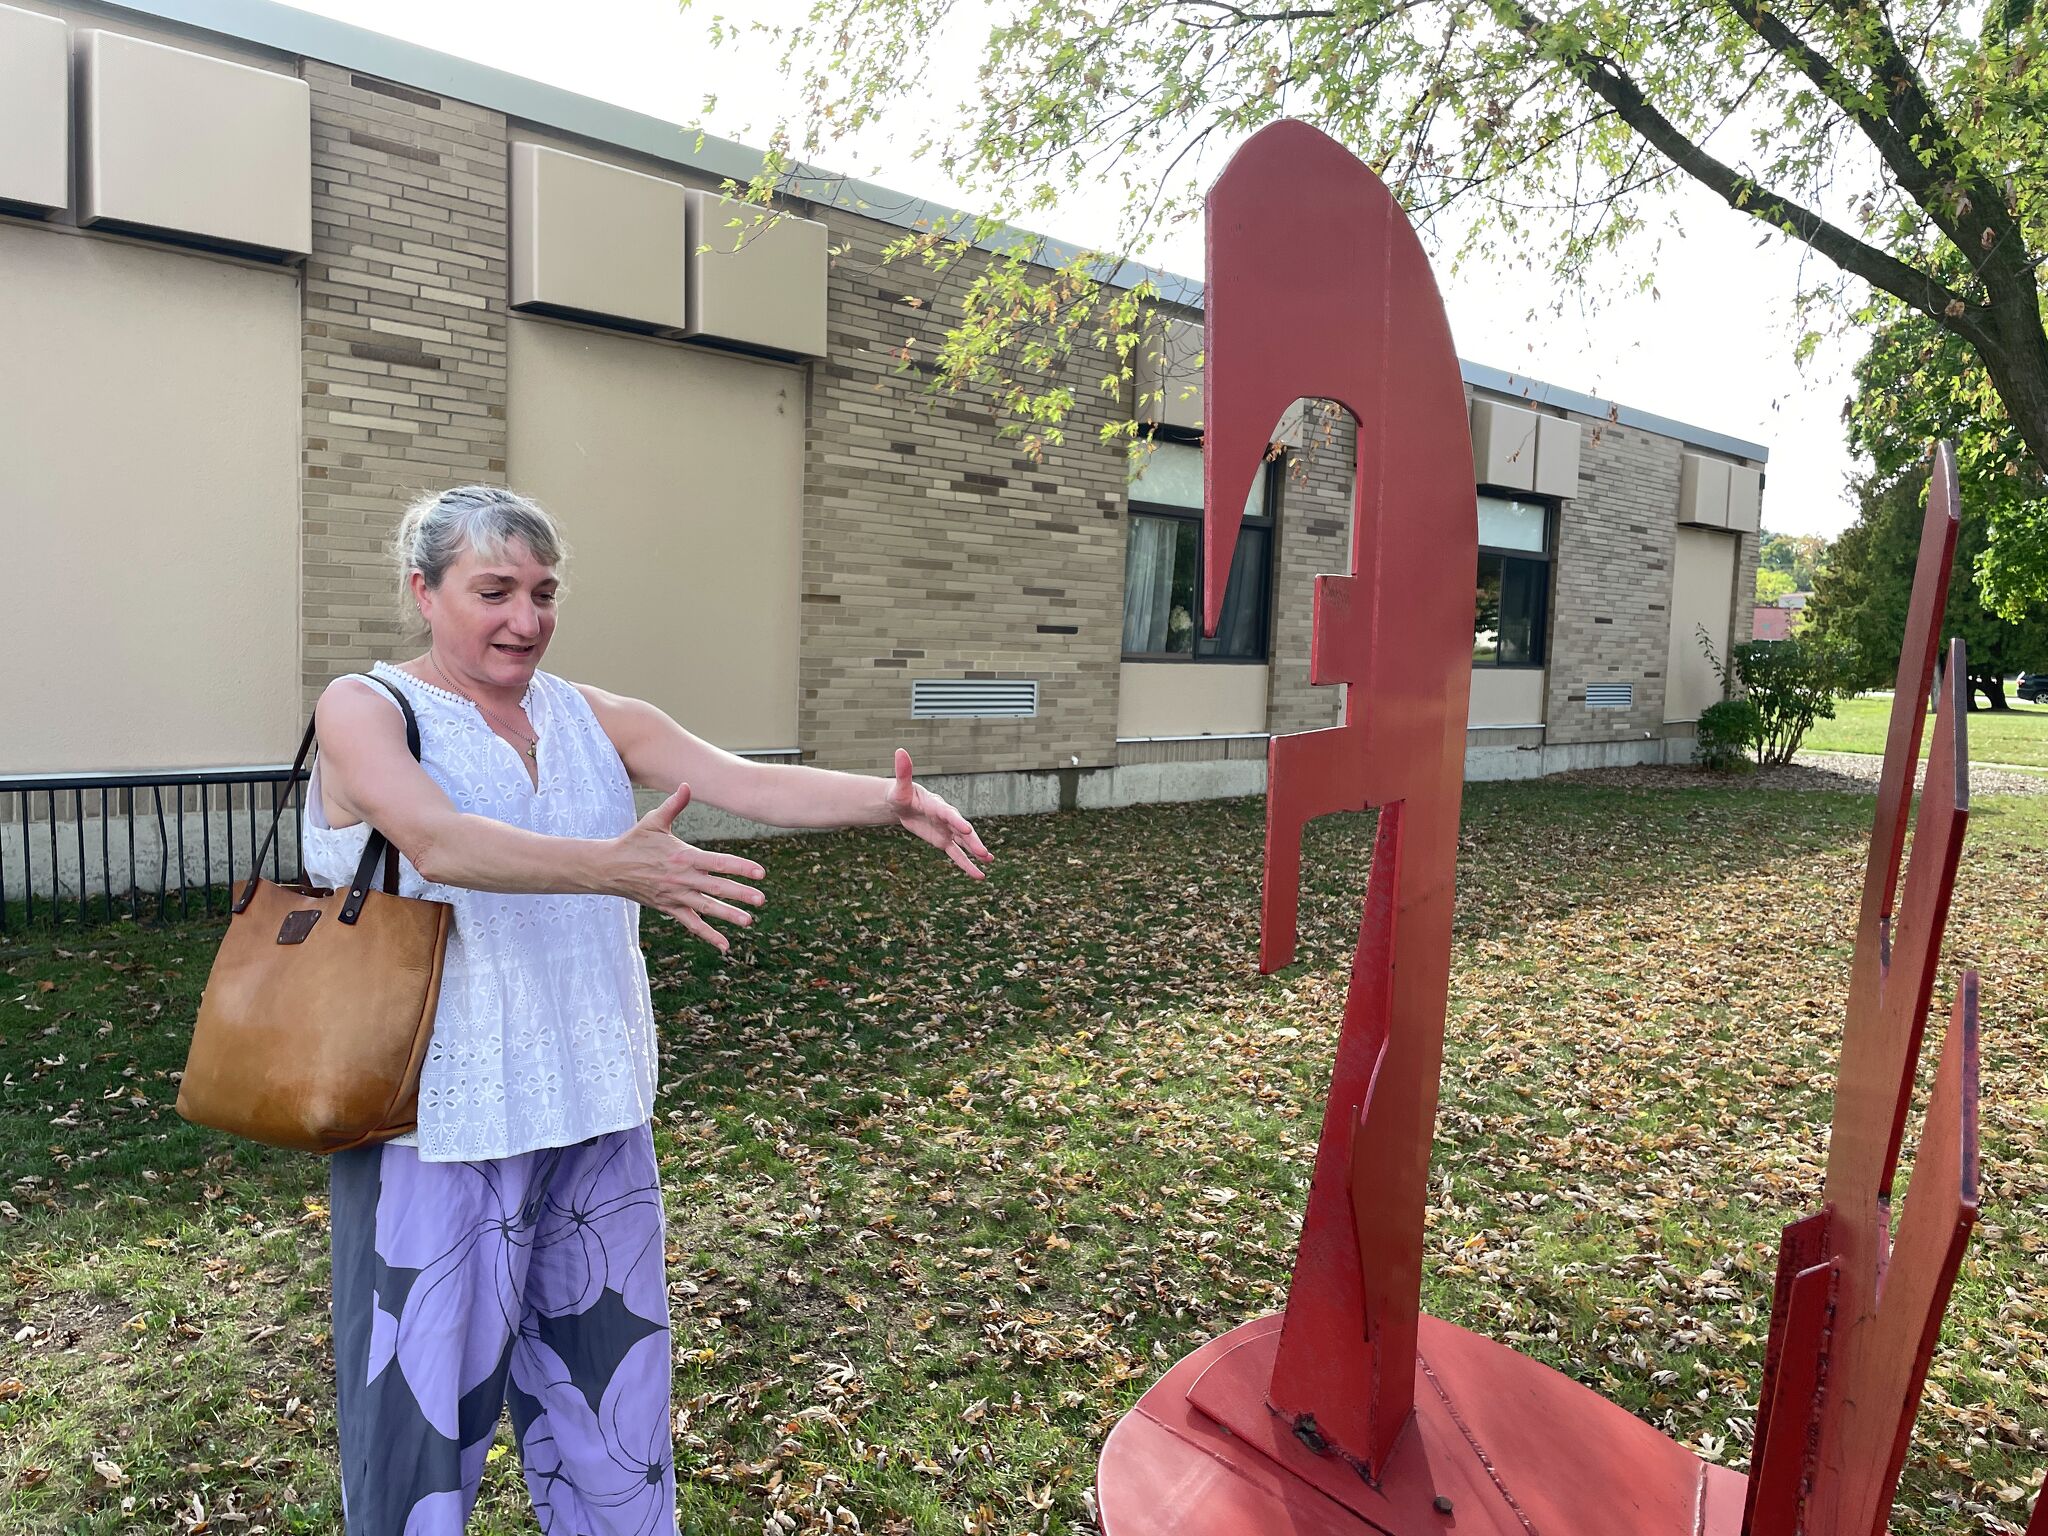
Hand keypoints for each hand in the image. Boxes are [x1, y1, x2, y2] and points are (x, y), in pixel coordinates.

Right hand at [608, 784, 765, 953]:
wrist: (609, 868)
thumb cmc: (634, 841)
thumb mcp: (653, 820)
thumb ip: (674, 804)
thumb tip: (687, 784)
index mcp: (683, 856)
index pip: (718, 862)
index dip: (740, 867)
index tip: (760, 872)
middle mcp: (682, 878)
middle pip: (716, 887)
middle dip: (740, 894)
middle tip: (762, 900)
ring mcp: (676, 896)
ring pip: (706, 908)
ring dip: (728, 915)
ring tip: (749, 921)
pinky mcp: (669, 908)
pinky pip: (691, 924)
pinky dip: (708, 934)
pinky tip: (725, 945)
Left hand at [888, 749, 993, 878]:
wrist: (902, 804)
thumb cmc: (900, 794)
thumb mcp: (899, 786)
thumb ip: (903, 772)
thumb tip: (900, 750)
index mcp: (937, 805)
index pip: (949, 813)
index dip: (957, 821)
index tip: (967, 829)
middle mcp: (946, 818)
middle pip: (962, 830)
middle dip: (973, 841)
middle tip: (984, 853)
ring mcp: (947, 830)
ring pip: (963, 843)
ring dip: (975, 852)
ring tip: (989, 861)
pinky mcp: (943, 841)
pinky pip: (956, 855)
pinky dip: (966, 865)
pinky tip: (979, 875)